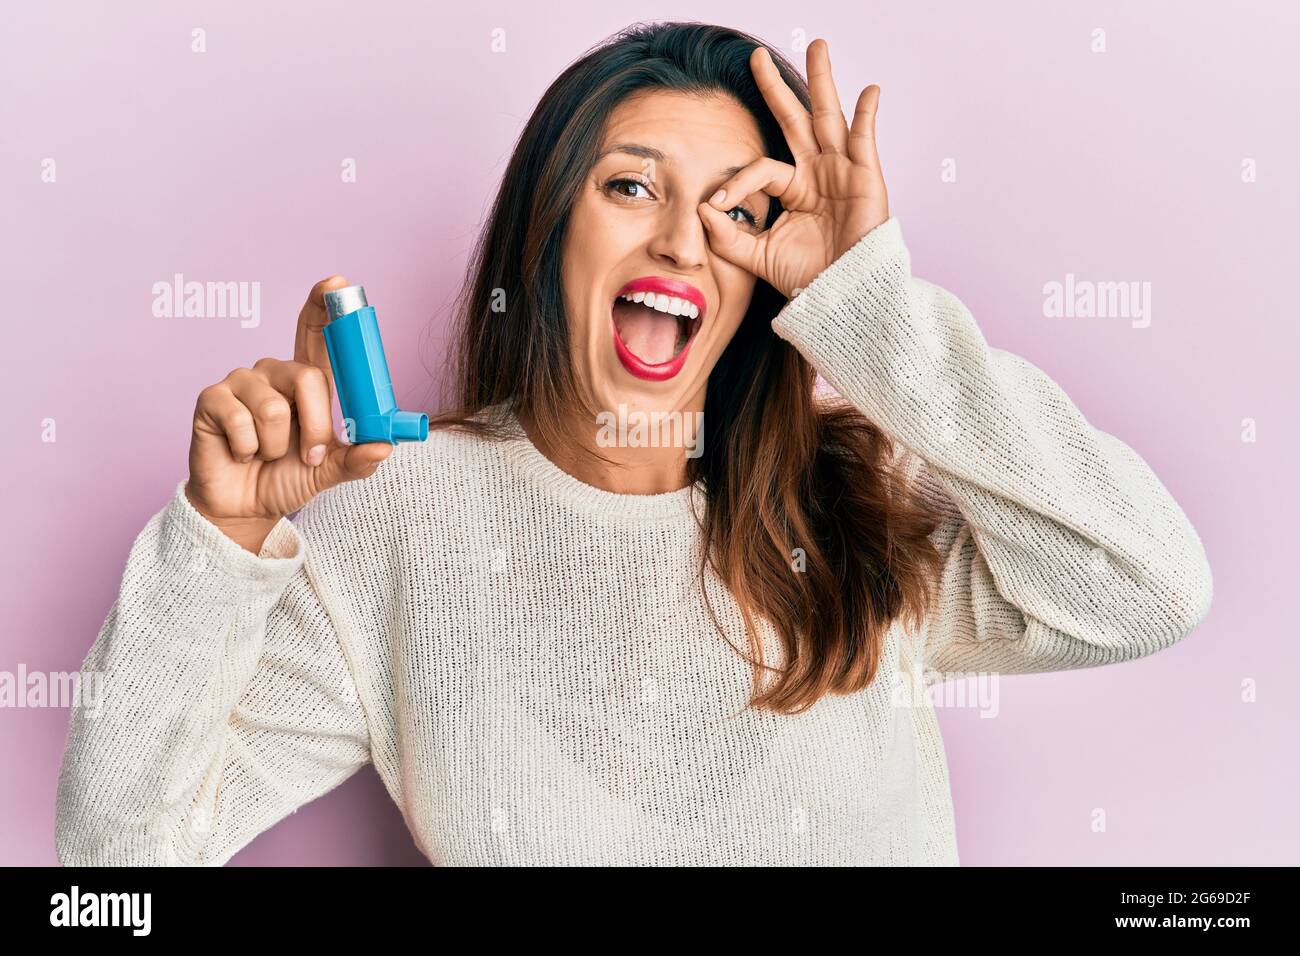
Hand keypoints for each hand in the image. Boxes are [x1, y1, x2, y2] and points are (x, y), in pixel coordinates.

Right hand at [184, 275, 393, 552]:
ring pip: (274, 408)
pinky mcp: (211, 398)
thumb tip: (385, 446)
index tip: (338, 283)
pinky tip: (239, 452)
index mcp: (307, 381)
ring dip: (276, 446)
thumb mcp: (329, 470)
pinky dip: (247, 449)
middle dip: (315, 427)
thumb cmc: (287, 477)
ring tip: (265, 454)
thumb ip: (357, 458)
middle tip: (308, 456)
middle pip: (307, 377)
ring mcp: (241, 381)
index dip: (325, 306)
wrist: (245, 506)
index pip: (317, 333)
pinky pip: (240, 422)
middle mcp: (275, 372)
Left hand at [697, 39, 889, 298]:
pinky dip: (867, 114)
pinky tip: (870, 90)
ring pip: (828, 117)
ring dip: (822, 81)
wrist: (842, 298)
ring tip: (816, 46)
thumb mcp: (758, 256)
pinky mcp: (866, 179)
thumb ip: (728, 236)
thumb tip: (701, 208)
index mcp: (794, 190)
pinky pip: (865, 139)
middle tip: (757, 57)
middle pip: (794, 120)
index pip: (761, 168)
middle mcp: (818, 174)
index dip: (739, 180)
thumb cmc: (807, 280)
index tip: (719, 199)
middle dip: (777, 88)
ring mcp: (843, 172)